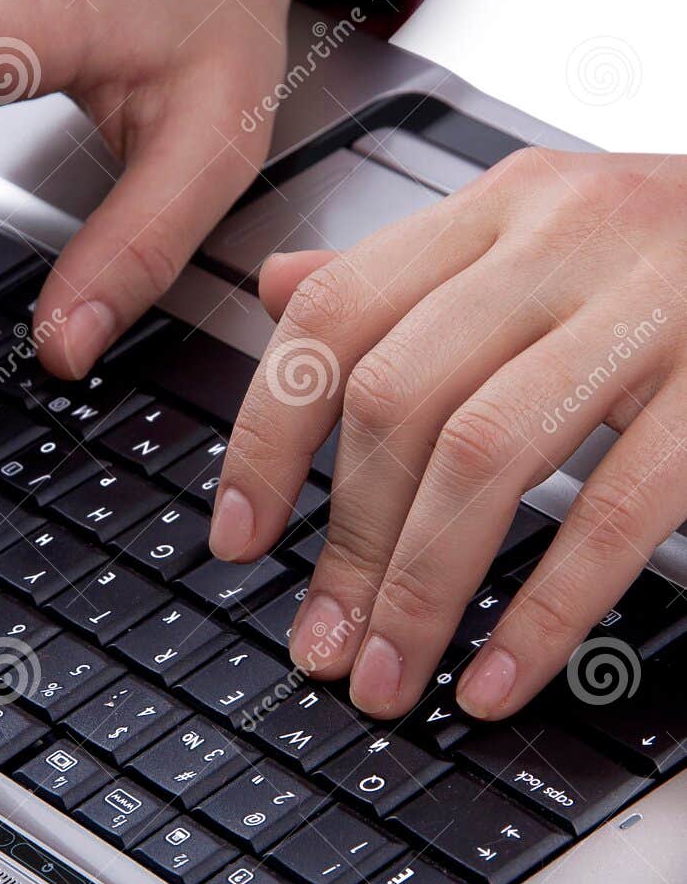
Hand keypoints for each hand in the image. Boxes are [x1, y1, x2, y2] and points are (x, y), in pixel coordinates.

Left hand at [211, 148, 686, 720]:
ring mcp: (649, 307)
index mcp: (499, 207)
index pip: (335, 313)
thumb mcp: (539, 233)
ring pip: (483, 452)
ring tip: (390, 675)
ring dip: (419, 587)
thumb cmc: (678, 254)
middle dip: (347, 543)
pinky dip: (541, 613)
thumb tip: (282, 294)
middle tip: (324, 642)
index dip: (266, 436)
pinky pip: (614, 512)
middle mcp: (563, 238)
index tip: (241, 536)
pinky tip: (498, 676)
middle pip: (398, 396)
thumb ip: (413, 272)